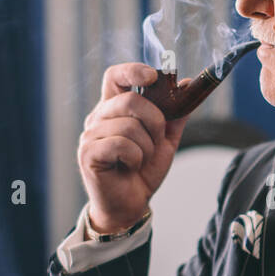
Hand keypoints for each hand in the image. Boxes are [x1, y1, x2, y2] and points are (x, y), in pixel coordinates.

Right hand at [78, 63, 189, 233]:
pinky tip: (130, 167)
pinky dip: (135, 158)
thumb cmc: (143, 171)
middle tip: (157, 139)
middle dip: (154, 120)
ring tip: (140, 159)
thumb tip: (186, 84)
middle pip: (129, 100)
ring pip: (128, 126)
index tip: (153, 77)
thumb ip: (175, 114)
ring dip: (146, 146)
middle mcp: (98, 118)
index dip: (133, 70)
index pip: (115, 76)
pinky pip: (120, 144)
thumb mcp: (165, 140)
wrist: (131, 204)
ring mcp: (90, 135)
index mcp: (114, 108)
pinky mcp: (88, 154)